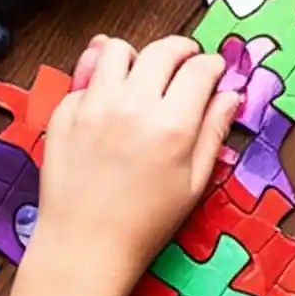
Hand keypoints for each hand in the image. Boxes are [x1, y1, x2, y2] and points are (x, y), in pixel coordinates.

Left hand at [28, 35, 238, 295]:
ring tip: (143, 74)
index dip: (213, 65)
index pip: (199, 69)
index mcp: (172, 125)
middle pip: (161, 50)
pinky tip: (110, 101)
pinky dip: (101, 81)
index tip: (214, 71)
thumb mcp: (194, 183)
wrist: (85, 245)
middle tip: (186, 62)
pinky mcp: (64, 113)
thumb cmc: (146, 223)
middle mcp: (132, 106)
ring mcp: (93, 106)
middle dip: (181, 50)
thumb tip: (230, 96)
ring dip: (137, 56)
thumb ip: (213, 132)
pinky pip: (85, 78)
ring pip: (115, 50)